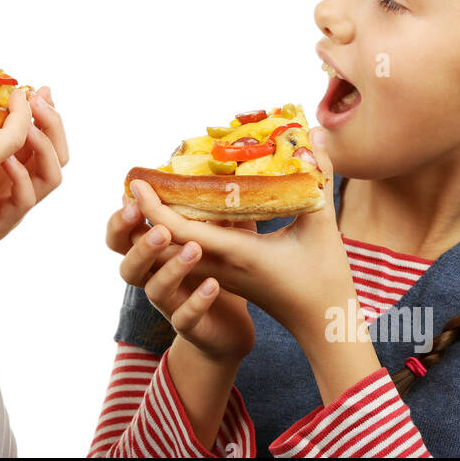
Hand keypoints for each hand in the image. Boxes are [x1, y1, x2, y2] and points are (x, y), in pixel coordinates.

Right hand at [108, 197, 254, 363]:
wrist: (231, 325)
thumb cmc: (217, 271)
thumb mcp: (214, 235)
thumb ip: (209, 208)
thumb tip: (219, 170)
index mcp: (154, 254)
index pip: (122, 236)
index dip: (121, 220)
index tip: (133, 197)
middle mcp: (154, 279)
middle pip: (127, 266)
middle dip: (139, 245)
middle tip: (162, 228)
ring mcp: (169, 304)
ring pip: (153, 290)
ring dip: (171, 268)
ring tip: (195, 249)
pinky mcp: (190, 326)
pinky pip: (184, 317)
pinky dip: (197, 301)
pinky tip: (214, 285)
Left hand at [123, 127, 351, 346]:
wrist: (324, 326)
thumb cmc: (325, 280)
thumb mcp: (323, 226)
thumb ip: (318, 179)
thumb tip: (313, 134)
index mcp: (237, 255)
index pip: (183, 232)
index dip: (155, 208)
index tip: (136, 184)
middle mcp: (220, 267)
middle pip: (168, 244)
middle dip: (145, 217)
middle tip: (133, 183)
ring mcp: (221, 276)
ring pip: (176, 253)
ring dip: (158, 228)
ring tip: (148, 195)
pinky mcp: (226, 279)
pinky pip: (191, 257)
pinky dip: (178, 237)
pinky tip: (179, 215)